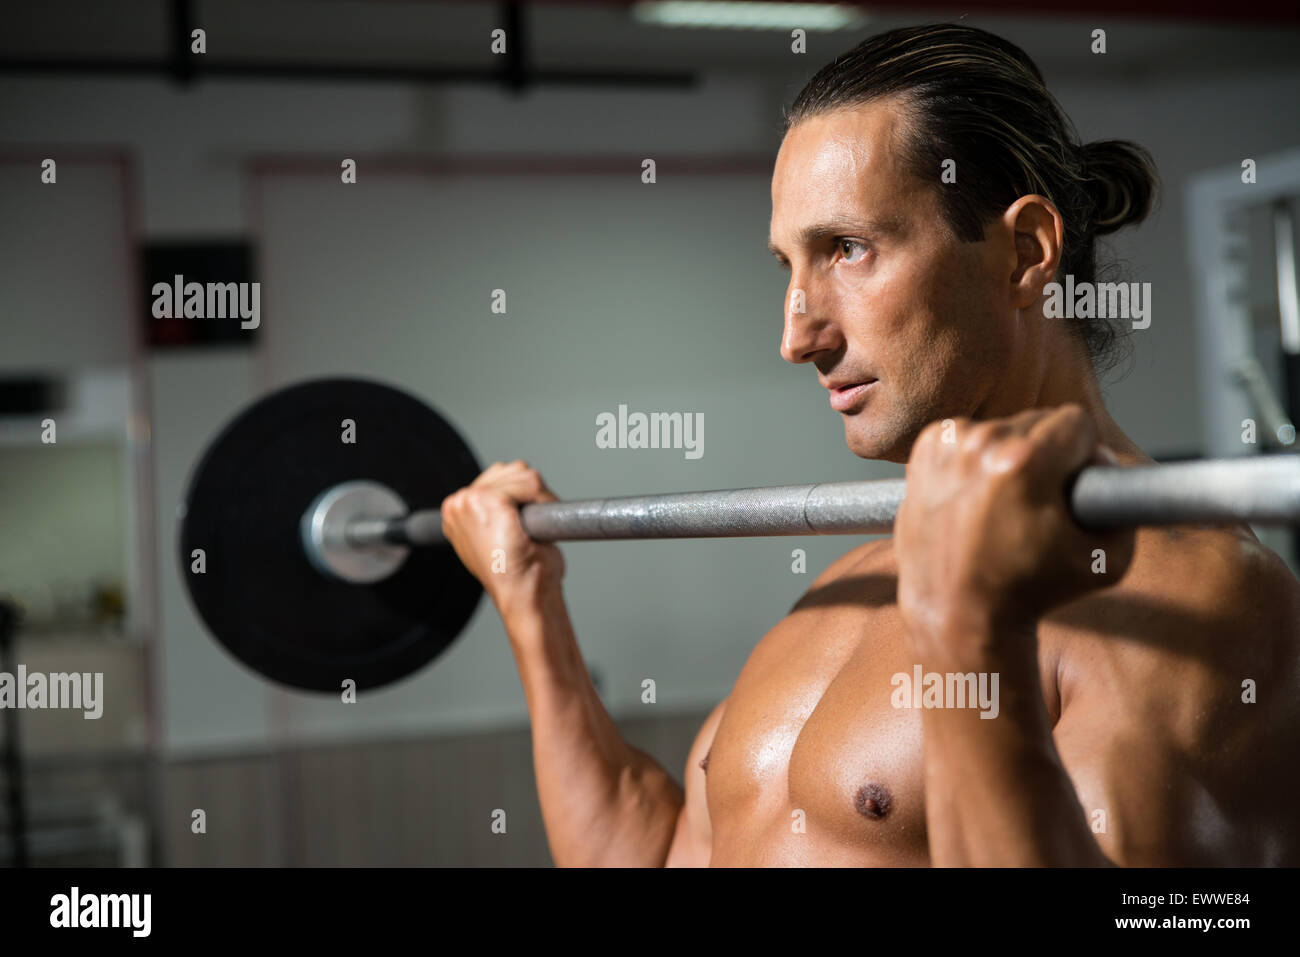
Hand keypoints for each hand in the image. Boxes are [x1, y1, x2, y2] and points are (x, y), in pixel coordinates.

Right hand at [439, 460, 564, 612]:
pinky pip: (530, 482)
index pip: (497, 478)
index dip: (520, 497)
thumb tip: (515, 500)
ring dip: (538, 497)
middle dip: (530, 494)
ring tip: (532, 530)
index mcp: (457, 511)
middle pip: (510, 471)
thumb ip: (495, 513)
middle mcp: (459, 503)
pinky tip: (537, 527)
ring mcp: (472, 500)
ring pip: (521, 474)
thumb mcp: (498, 538)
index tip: (520, 524)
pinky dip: (544, 500)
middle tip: (529, 530)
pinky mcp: (490, 501)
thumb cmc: (517, 574)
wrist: (523, 595)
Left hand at [893, 404, 1134, 649]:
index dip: (1085, 454)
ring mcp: (948, 446)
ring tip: (1003, 503)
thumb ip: (1127, 501)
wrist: (954, 609)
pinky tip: (976, 495)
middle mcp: (981, 446)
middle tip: (1036, 502)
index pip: (1077, 422)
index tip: (1073, 484)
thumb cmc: (1029, 590)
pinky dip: (977, 458)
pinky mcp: (925, 450)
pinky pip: (969, 436)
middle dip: (1048, 455)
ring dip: (1011, 454)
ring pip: (1003, 427)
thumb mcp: (1108, 560)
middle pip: (1039, 421)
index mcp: (1024, 463)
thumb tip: (1104, 458)